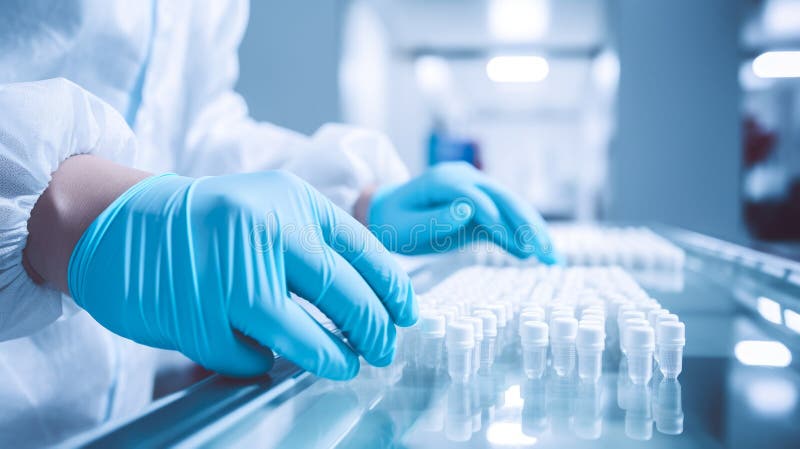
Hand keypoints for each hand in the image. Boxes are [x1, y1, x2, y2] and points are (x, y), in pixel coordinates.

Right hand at [68, 171, 416, 378]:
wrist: (121, 221)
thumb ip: (315, 241)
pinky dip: (264, 361)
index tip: (407, 313)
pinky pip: (248, 354)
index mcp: (289, 201)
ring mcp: (226, 274)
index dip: (393, 287)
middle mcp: (262, 230)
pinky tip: (267, 355)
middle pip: (342, 291)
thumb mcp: (268, 207)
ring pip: (301, 333)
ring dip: (332, 356)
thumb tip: (374, 294)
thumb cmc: (208, 221)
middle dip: (374, 328)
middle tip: (385, 348)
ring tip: (347, 365)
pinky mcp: (195, 315)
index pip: (362, 248)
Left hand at [368, 162, 556, 262]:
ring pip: (511, 209)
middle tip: (544, 249)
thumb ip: (435, 218)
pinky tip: (539, 256)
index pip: (474, 195)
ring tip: (552, 257)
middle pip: (503, 198)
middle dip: (526, 224)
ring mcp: (476, 192)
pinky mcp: (481, 209)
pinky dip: (521, 238)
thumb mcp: (405, 226)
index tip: (507, 238)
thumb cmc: (392, 223)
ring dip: (533, 232)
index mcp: (444, 180)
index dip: (491, 215)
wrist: (387, 214)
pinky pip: (505, 222)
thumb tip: (467, 209)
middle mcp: (465, 180)